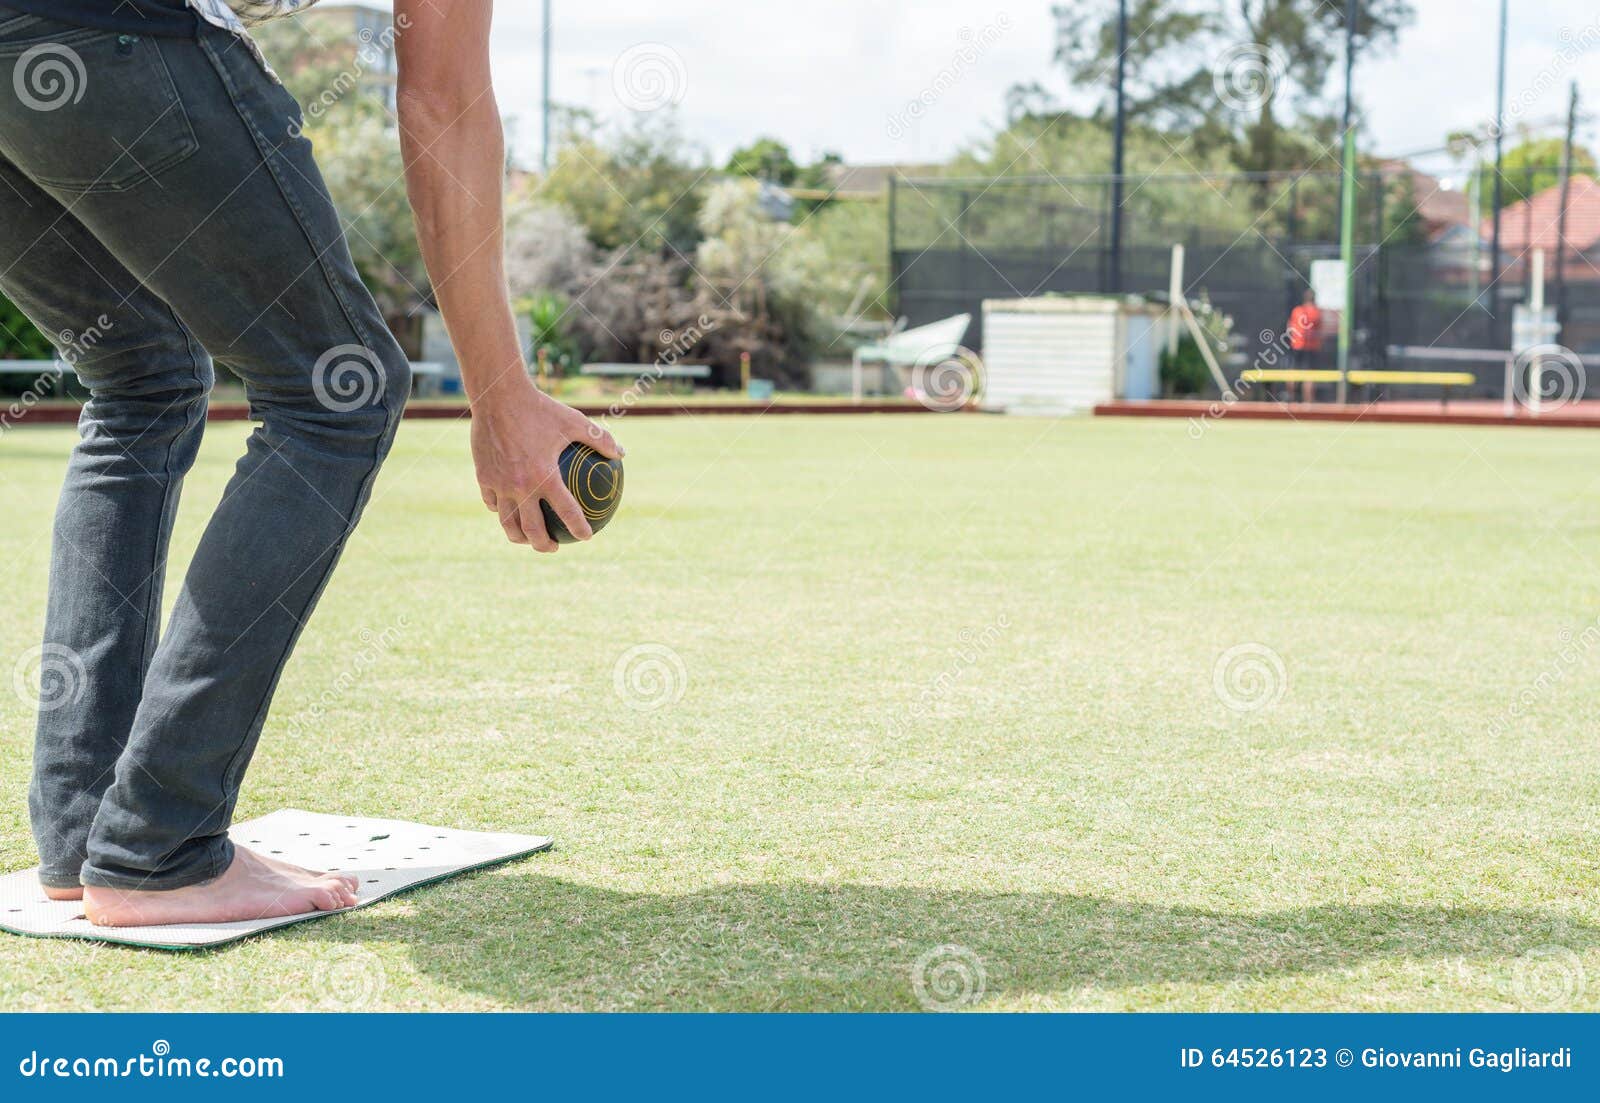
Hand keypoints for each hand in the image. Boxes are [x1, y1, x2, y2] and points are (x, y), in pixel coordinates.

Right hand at [470, 378, 623, 551]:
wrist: (498, 395)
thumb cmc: (540, 408)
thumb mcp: (574, 420)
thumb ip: (600, 439)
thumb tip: (621, 453)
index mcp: (545, 477)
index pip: (567, 511)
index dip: (579, 527)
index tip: (587, 536)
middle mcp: (520, 486)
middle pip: (532, 529)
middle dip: (544, 545)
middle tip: (555, 547)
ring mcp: (499, 484)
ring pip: (507, 522)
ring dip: (518, 536)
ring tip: (528, 539)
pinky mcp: (483, 477)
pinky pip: (492, 502)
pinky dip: (501, 511)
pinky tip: (508, 511)